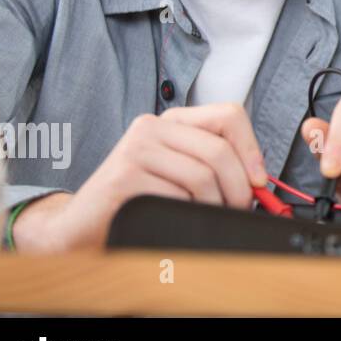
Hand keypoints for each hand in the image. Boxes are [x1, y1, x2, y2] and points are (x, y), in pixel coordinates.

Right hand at [17, 102, 266, 251]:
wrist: (82, 226)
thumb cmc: (140, 200)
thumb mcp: (181, 173)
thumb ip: (215, 164)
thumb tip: (259, 178)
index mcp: (172, 120)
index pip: (229, 115)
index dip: (251, 148)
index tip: (259, 180)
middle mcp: (152, 126)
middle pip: (219, 150)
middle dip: (238, 187)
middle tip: (239, 209)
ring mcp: (134, 149)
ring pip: (202, 176)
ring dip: (215, 205)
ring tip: (209, 216)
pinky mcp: (123, 176)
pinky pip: (176, 196)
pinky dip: (186, 214)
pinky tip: (176, 219)